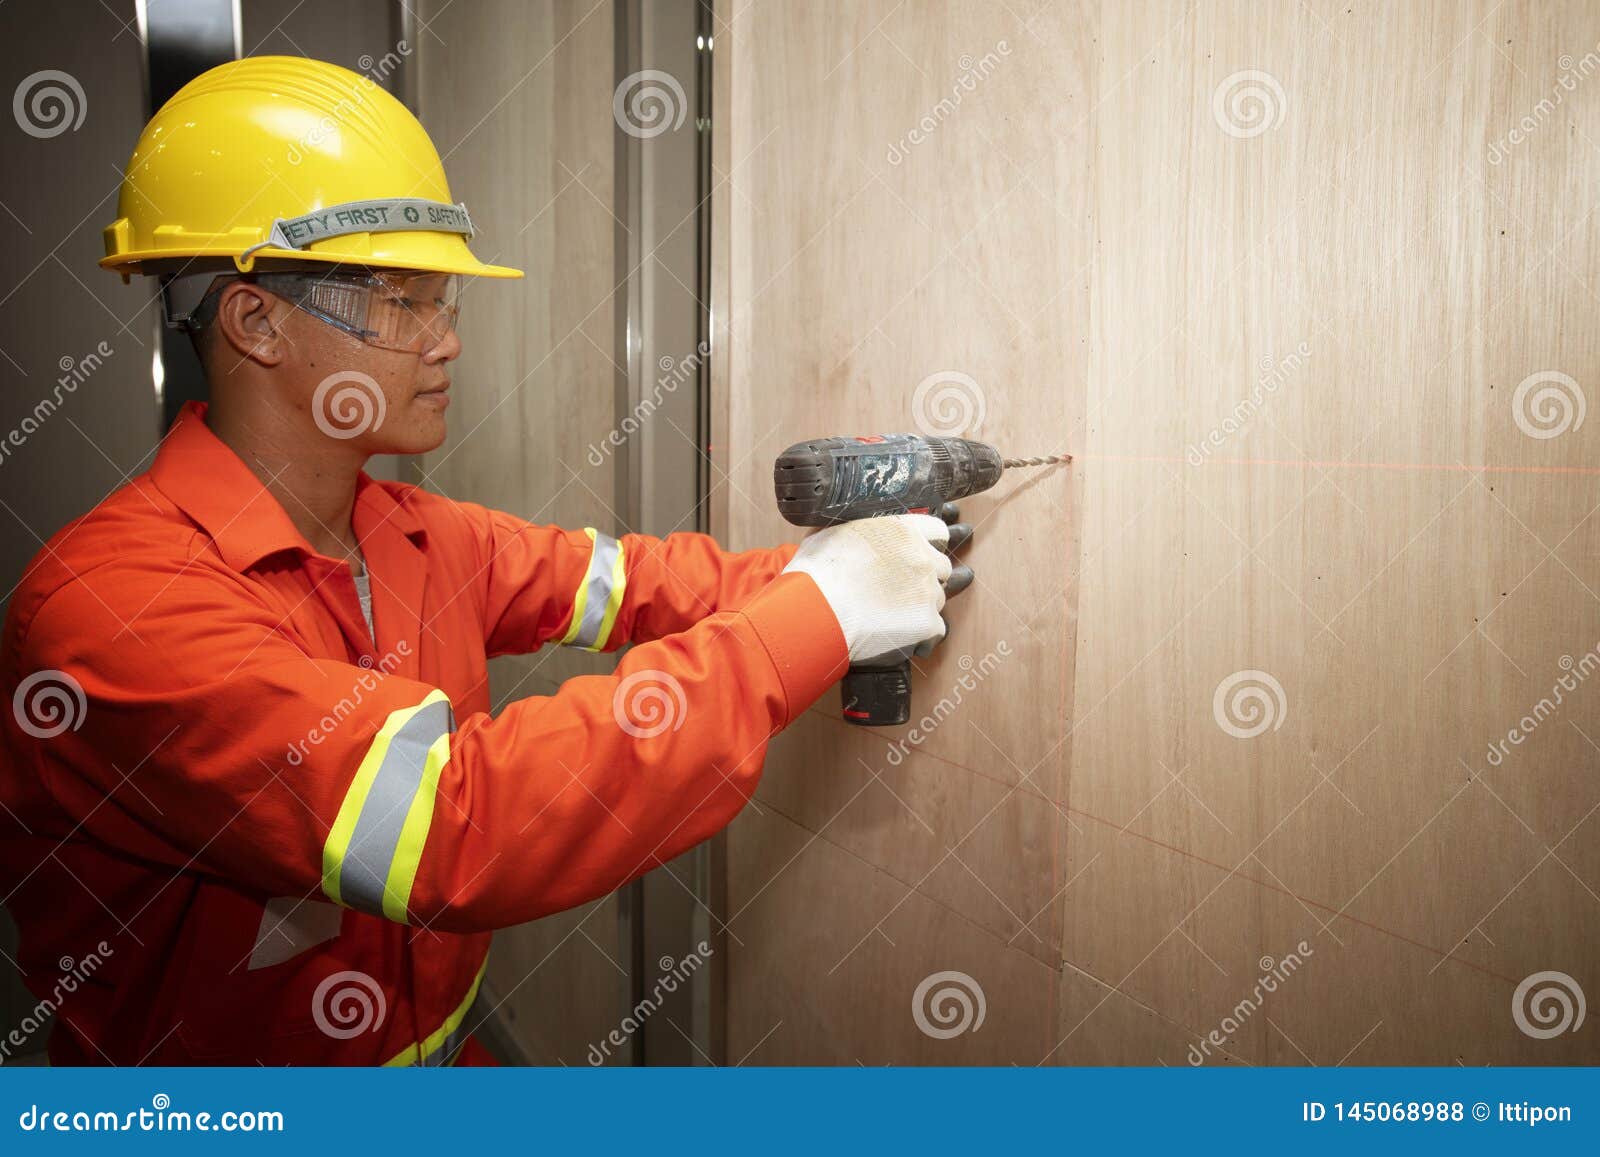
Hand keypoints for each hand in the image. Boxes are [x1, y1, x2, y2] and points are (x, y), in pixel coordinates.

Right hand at [782, 512, 953, 663]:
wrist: (816, 611)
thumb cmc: (817, 573)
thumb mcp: (834, 533)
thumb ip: (860, 530)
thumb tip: (859, 533)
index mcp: (903, 530)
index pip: (938, 530)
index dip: (928, 543)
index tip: (918, 553)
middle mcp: (922, 557)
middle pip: (941, 567)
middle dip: (924, 577)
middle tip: (899, 589)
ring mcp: (927, 591)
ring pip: (937, 599)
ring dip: (920, 605)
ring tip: (890, 615)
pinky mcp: (927, 623)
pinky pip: (935, 629)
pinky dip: (921, 633)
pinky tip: (899, 634)